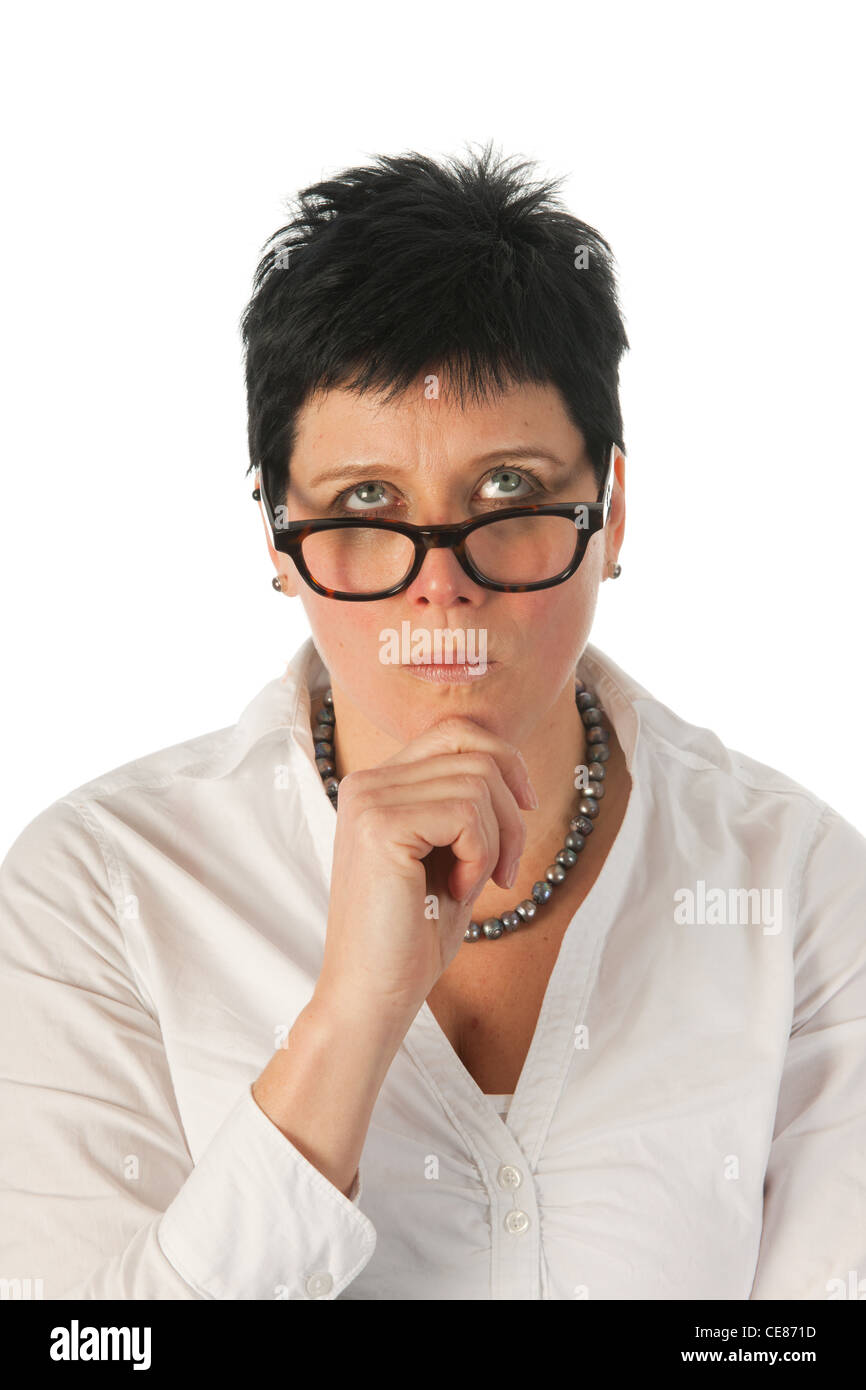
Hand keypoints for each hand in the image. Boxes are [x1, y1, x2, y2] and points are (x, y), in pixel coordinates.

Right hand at [315, 715, 537, 1028]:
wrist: (371, 996)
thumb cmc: (413, 936)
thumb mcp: (449, 855)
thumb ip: (466, 805)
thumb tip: (510, 759)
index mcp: (378, 784)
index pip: (456, 733)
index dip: (505, 761)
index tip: (525, 809)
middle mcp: (367, 782)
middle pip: (475, 753)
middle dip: (511, 811)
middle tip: (504, 870)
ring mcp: (370, 801)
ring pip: (478, 782)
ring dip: (497, 841)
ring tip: (473, 885)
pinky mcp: (381, 826)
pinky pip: (466, 813)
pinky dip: (481, 855)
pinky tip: (458, 891)